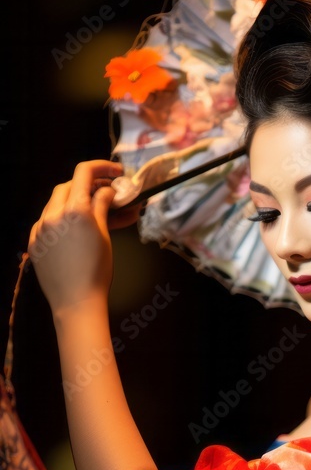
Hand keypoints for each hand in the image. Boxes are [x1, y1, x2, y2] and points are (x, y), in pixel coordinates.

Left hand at [28, 160, 141, 314]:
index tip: (116, 173)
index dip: (102, 167)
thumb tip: (106, 191)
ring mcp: (40, 228)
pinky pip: (46, 222)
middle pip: (68, 186)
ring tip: (93, 212)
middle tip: (106, 193)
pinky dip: (61, 219)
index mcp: (74, 210)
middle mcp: (52, 214)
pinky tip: (74, 231)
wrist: (76, 302)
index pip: (84, 172)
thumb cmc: (97, 270)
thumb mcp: (104, 236)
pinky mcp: (34, 242)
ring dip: (74, 202)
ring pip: (55, 203)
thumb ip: (102, 207)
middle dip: (88, 185)